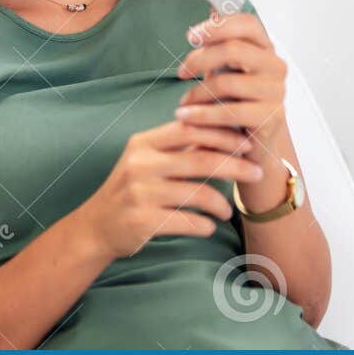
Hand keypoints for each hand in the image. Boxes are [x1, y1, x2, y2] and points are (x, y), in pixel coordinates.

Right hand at [71, 120, 263, 260]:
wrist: (96, 226)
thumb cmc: (131, 189)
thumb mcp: (146, 160)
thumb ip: (177, 146)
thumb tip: (223, 129)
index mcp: (144, 142)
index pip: (190, 128)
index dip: (222, 134)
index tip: (247, 143)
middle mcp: (140, 164)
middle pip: (200, 159)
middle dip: (235, 165)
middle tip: (257, 173)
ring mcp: (141, 193)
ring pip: (197, 194)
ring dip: (220, 203)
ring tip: (228, 210)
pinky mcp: (143, 221)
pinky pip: (187, 222)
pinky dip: (204, 225)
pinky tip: (209, 226)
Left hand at [174, 10, 287, 144]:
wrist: (254, 145)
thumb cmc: (238, 104)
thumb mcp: (227, 71)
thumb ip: (220, 46)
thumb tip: (206, 16)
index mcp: (266, 49)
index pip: (247, 24)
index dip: (217, 26)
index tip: (191, 36)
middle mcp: (275, 67)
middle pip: (234, 49)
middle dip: (199, 59)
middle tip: (181, 73)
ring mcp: (276, 92)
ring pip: (227, 82)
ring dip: (197, 93)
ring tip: (182, 104)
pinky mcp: (271, 118)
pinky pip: (230, 112)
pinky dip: (202, 115)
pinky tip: (186, 117)